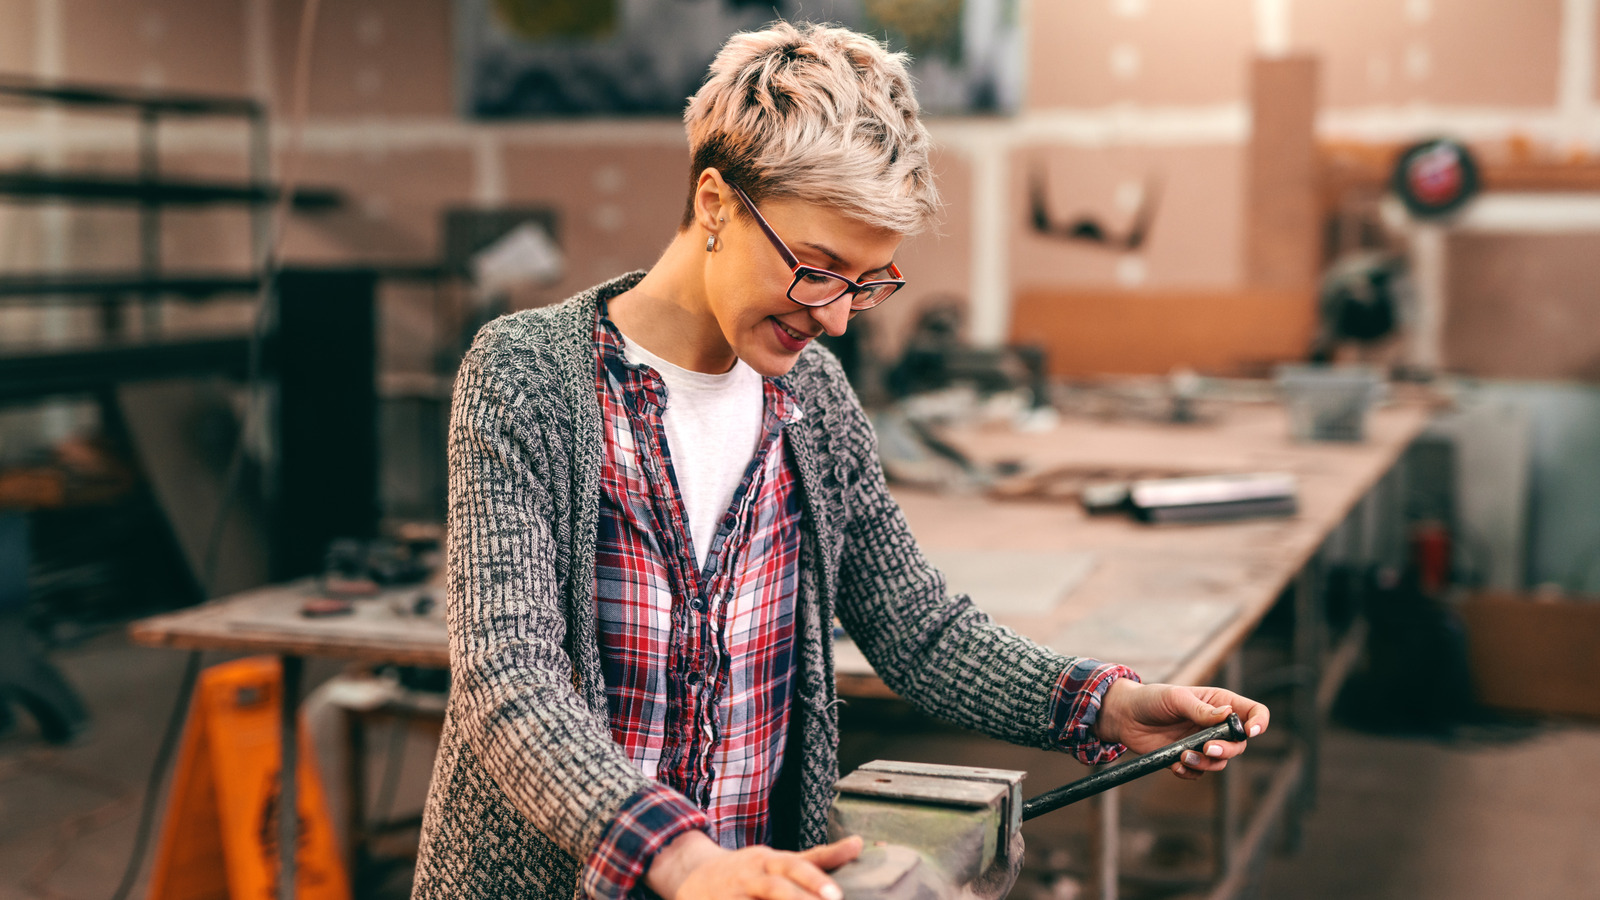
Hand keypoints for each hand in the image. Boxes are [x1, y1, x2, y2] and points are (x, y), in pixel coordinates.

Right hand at [646, 830, 862, 899]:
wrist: (690, 875)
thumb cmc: (748, 872)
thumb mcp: (780, 861)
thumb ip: (818, 858)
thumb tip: (859, 844)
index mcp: (770, 862)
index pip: (800, 863)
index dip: (821, 872)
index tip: (844, 880)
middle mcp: (753, 874)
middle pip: (779, 884)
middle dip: (804, 893)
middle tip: (833, 899)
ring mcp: (735, 892)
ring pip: (761, 898)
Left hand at [1093, 679, 1269, 780]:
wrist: (1125, 716)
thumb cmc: (1152, 699)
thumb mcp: (1175, 698)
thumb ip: (1200, 709)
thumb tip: (1228, 714)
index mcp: (1220, 703)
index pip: (1253, 712)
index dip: (1260, 722)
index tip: (1250, 731)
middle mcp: (1216, 725)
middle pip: (1239, 744)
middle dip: (1227, 749)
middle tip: (1208, 748)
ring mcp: (1203, 743)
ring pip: (1220, 762)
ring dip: (1205, 764)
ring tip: (1183, 756)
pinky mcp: (1188, 757)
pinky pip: (1199, 773)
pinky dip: (1189, 772)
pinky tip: (1174, 764)